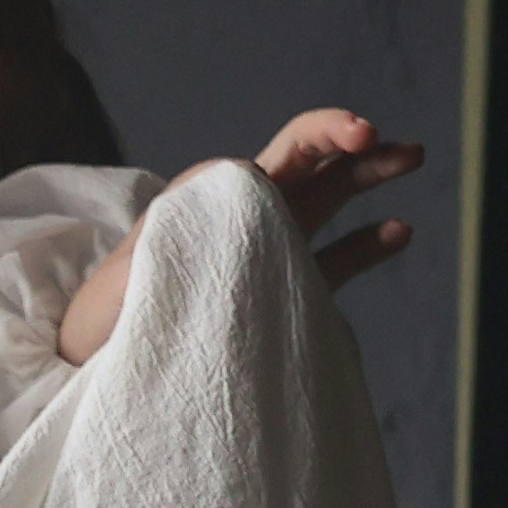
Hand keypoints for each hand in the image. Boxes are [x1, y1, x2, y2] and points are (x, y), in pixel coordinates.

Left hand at [51, 106, 422, 362]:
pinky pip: (330, 266)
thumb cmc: (108, 315)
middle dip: (355, 144)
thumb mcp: (144, 254)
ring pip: (330, 205)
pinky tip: (398, 231)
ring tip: (411, 156)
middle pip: (315, 166)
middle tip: (389, 141)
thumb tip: (256, 177)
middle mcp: (245, 219)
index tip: (356, 135)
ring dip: (369, 178)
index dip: (325, 132)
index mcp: (220, 198)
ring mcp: (265, 258)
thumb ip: (197, 213)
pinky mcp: (275, 302)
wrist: (95, 376)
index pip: (287, 149)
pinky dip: (366, 247)